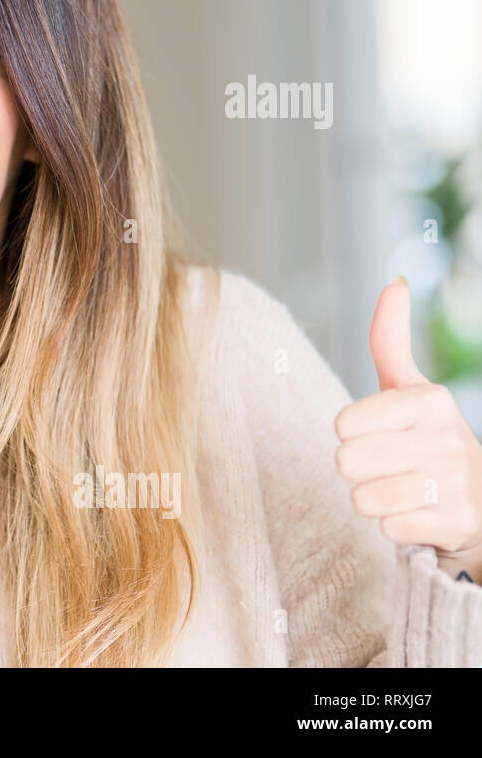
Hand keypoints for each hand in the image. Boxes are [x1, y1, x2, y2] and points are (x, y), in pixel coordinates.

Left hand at [334, 277, 481, 580]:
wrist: (478, 501)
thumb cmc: (425, 438)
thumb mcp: (410, 389)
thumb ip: (390, 340)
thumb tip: (394, 283)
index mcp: (430, 400)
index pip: (343, 424)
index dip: (350, 435)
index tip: (379, 435)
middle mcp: (447, 438)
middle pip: (347, 462)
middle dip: (358, 470)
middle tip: (388, 467)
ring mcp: (455, 482)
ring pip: (364, 498)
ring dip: (374, 499)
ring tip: (402, 490)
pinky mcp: (457, 524)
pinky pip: (388, 528)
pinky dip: (395, 526)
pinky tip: (418, 514)